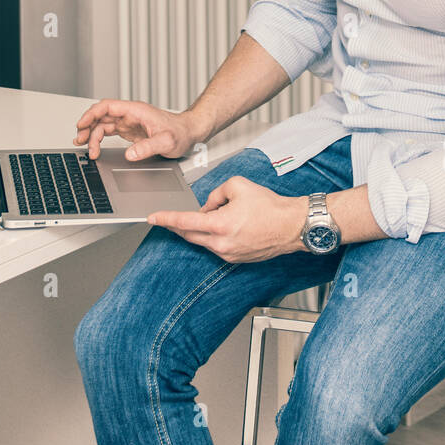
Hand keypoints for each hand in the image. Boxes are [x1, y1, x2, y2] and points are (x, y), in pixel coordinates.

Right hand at [73, 98, 200, 160]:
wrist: (189, 133)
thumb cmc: (181, 133)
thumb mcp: (167, 141)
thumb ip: (148, 147)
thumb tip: (129, 154)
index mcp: (136, 111)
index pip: (107, 106)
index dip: (92, 114)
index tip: (82, 125)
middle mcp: (130, 115)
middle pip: (101, 115)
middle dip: (88, 127)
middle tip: (79, 140)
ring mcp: (129, 122)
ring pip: (103, 124)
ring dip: (92, 135)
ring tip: (85, 148)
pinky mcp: (130, 131)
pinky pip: (109, 132)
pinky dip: (99, 139)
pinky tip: (94, 147)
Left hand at [147, 176, 307, 262]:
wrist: (292, 226)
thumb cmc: (270, 207)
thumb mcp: (238, 186)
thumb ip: (216, 193)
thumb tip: (208, 205)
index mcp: (220, 224)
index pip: (185, 221)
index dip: (166, 219)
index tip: (153, 218)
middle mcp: (222, 243)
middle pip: (190, 234)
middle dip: (177, 225)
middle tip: (168, 218)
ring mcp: (229, 254)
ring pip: (203, 241)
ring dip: (199, 229)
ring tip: (213, 215)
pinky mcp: (236, 259)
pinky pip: (216, 246)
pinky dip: (212, 236)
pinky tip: (222, 226)